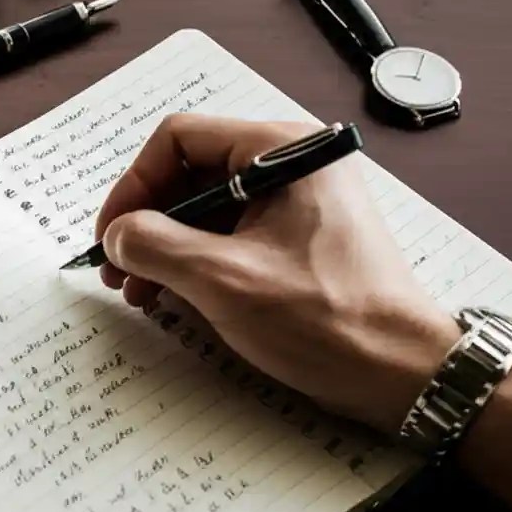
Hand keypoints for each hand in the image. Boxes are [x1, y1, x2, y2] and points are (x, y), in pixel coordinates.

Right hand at [93, 114, 460, 434]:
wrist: (400, 372)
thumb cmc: (326, 319)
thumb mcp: (221, 279)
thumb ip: (154, 245)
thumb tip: (116, 236)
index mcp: (282, 149)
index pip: (180, 139)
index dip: (134, 185)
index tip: (111, 233)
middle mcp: (293, 162)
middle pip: (191, 172)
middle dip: (146, 222)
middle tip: (117, 268)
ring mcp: (298, 199)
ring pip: (207, 206)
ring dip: (165, 246)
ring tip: (140, 291)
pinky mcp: (300, 236)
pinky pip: (231, 232)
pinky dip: (195, 260)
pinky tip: (174, 295)